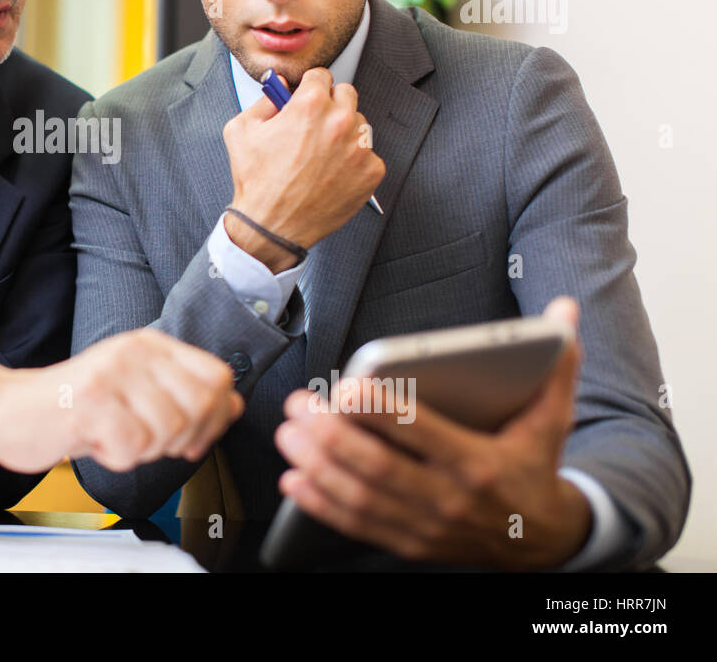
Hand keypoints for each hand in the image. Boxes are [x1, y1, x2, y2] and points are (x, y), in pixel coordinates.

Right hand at [5, 328, 244, 472]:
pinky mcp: (91, 402)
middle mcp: (134, 352)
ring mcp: (112, 374)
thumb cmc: (74, 405)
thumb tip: (234, 404)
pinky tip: (96, 441)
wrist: (12, 411)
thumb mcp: (136, 389)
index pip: (216, 376)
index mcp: (150, 345)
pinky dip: (116, 458)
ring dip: (143, 450)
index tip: (192, 435)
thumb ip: (184, 393)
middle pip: (200, 405)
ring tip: (114, 436)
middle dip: (179, 438)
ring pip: (168, 430)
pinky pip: (132, 447)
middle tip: (145, 439)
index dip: (215, 416)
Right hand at [222, 68, 384, 270]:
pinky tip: (332, 173)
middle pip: (346, 94)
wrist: (272, 226)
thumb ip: (263, 101)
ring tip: (321, 155)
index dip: (309, 87)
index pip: (321, 76)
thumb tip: (278, 88)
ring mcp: (359, 147)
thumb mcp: (241, 131)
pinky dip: (353, 162)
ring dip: (344, 133)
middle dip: (330, 104)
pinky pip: (368, 155)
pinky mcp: (371, 171)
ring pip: (359, 124)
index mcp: (310, 106)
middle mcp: (339, 122)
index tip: (308, 96)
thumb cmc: (257, 183)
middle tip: (315, 125)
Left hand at [274, 296, 591, 568]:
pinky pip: (356, 526)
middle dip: (331, 436)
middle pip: (379, 467)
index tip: (347, 388)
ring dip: (317, 466)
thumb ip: (555, 363)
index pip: (423, 434)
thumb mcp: (552, 417)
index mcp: (479, 463)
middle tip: (298, 406)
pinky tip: (295, 481)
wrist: (545, 540)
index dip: (382, 412)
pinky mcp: (409, 544)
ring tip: (288, 434)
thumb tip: (565, 310)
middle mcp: (450, 499)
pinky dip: (320, 505)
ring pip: (361, 498)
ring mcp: (426, 526)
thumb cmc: (534, 465)